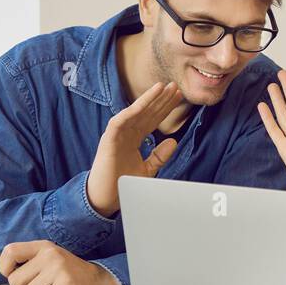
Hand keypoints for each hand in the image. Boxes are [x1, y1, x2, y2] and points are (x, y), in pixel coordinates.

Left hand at [0, 240, 122, 284]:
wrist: (99, 283)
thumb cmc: (69, 277)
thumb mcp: (48, 262)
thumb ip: (29, 264)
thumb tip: (7, 274)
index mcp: (42, 247)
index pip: (10, 251)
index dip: (5, 268)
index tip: (14, 276)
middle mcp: (49, 254)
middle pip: (15, 280)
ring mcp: (58, 268)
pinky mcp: (66, 284)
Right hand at [86, 81, 182, 216]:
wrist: (107, 198)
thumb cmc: (124, 183)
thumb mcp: (148, 168)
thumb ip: (160, 155)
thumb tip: (173, 141)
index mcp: (134, 138)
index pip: (152, 119)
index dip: (165, 108)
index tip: (178, 97)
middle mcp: (126, 133)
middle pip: (146, 112)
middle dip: (161, 99)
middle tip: (175, 87)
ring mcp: (117, 134)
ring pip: (134, 112)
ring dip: (148, 100)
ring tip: (162, 87)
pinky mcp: (108, 139)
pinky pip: (120, 121)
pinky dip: (131, 111)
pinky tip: (143, 103)